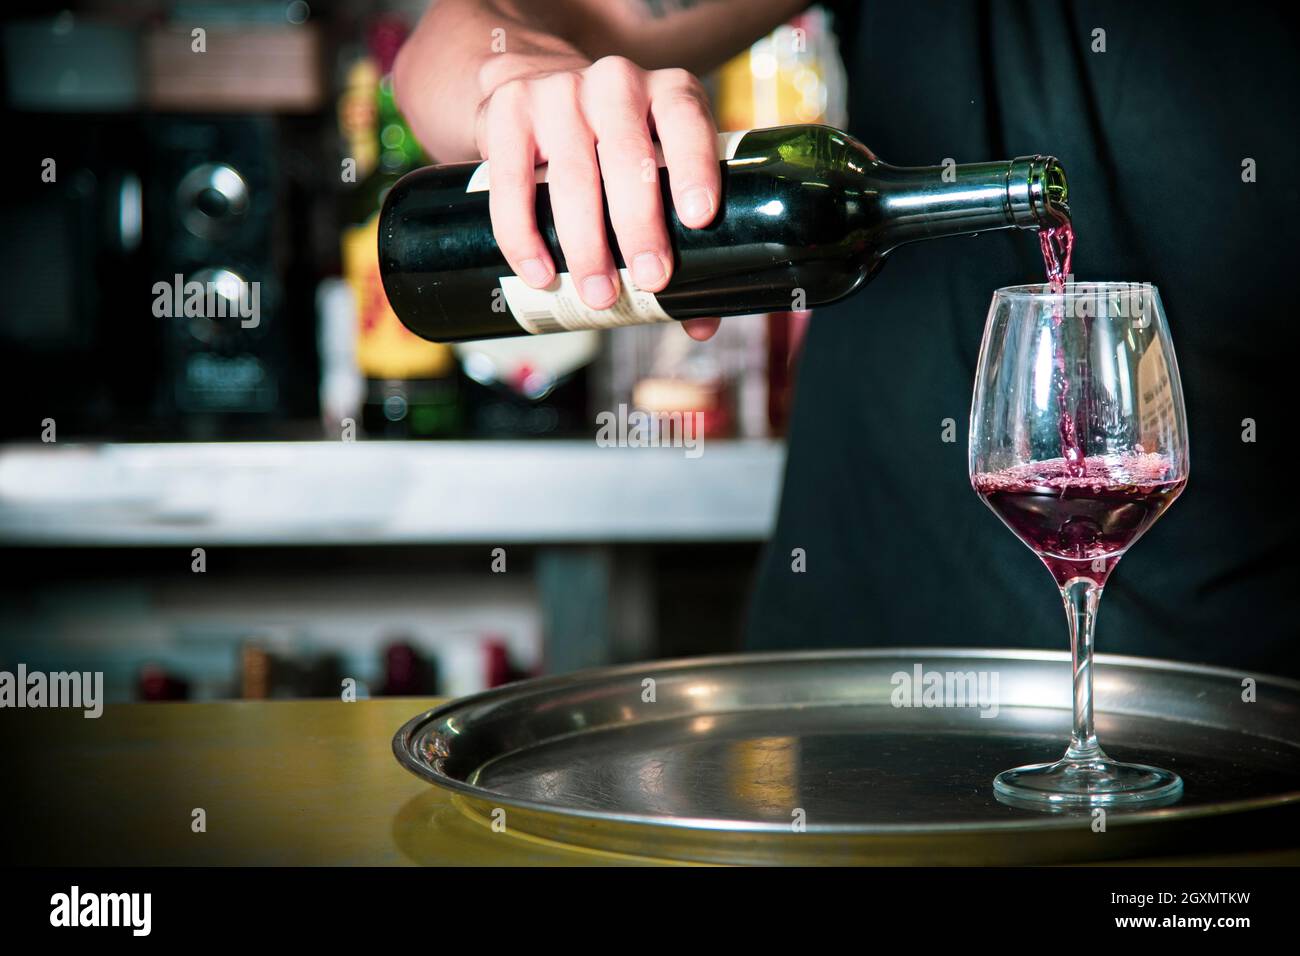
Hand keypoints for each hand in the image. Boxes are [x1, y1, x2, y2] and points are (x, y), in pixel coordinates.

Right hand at [474, 54, 721, 336]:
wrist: (538, 83)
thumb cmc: (616, 147)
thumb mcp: (656, 168)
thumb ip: (681, 238)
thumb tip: (702, 323)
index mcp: (668, 93)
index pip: (686, 121)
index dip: (694, 167)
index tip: (698, 218)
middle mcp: (616, 84)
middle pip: (627, 157)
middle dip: (639, 225)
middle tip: (650, 280)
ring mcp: (559, 93)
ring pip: (571, 175)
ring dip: (584, 243)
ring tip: (599, 296)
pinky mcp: (509, 111)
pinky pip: (511, 180)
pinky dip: (522, 233)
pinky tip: (538, 272)